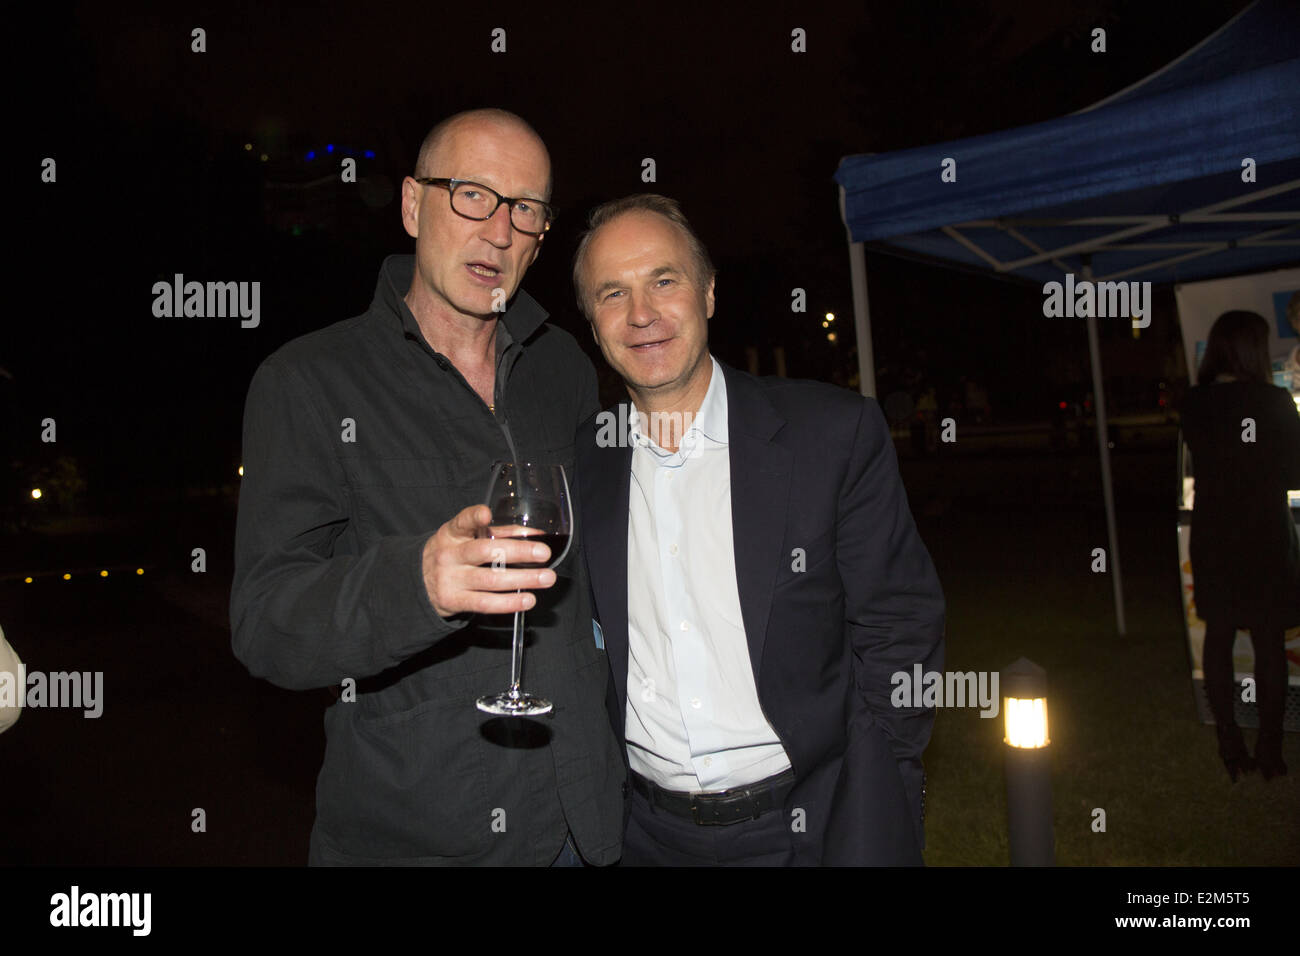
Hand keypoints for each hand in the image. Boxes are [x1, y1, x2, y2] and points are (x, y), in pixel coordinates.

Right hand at [422, 504, 554, 617]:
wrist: (420, 583)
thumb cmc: (454, 555)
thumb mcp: (466, 538)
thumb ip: (500, 533)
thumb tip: (535, 535)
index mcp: (452, 534)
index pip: (462, 522)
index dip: (474, 517)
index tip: (486, 514)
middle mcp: (449, 555)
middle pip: (485, 552)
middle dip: (518, 552)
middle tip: (543, 553)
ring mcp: (450, 579)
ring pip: (490, 580)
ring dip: (522, 579)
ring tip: (546, 578)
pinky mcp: (453, 601)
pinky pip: (484, 603)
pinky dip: (509, 603)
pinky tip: (527, 599)